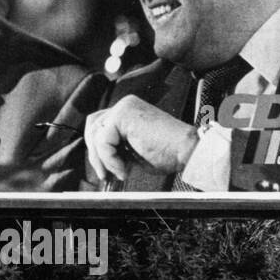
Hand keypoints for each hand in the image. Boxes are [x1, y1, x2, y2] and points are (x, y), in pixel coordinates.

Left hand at [84, 95, 199, 183]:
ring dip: (103, 159)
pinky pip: (103, 140)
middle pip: (92, 127)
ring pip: (95, 135)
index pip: (99, 125)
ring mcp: (123, 108)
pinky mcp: (123, 115)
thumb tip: (98, 159)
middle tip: (104, 173)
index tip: (104, 169)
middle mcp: (124, 105)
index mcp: (127, 111)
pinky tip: (123, 167)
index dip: (97, 149)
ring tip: (118, 171)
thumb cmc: (168, 153)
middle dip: (95, 153)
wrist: (187, 150)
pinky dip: (109, 158)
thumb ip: (116, 148)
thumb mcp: (133, 150)